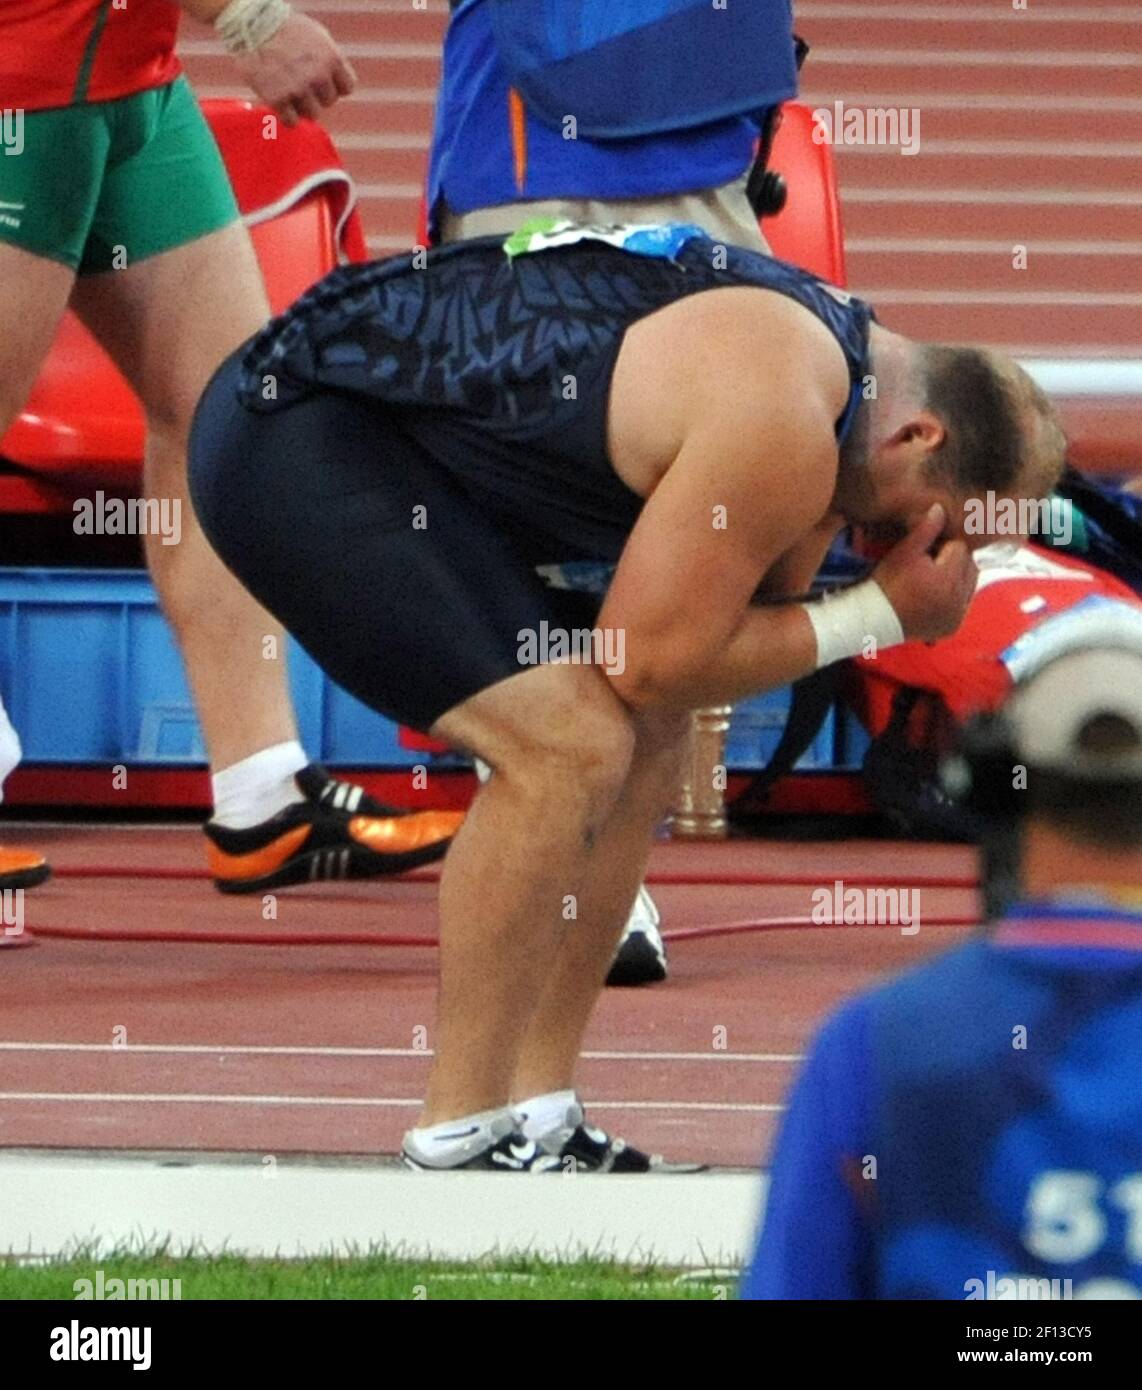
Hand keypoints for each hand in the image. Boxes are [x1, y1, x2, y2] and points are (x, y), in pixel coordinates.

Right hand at [234, 12, 355, 125]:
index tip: (322, 80)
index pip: (346, 88)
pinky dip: (286, 115)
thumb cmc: (284, 28)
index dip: (334, 86)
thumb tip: (336, 79)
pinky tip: (280, 102)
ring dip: (302, 106)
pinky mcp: (278, 99)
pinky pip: (291, 121)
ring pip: (312, 114)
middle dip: (316, 94)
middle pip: (328, 102)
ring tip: (289, 91)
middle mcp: (318, 76)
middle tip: (300, 81)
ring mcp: (298, 89)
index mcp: (332, 58)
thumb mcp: (316, 36)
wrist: (251, 25)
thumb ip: (329, 59)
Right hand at [872, 504, 977, 642]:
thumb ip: (925, 529)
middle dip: (953, 561)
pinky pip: (964, 603)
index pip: (959, 548)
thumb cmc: (886, 583)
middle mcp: (957, 600)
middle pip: (969, 565)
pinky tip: (935, 595)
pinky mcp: (952, 627)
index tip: (924, 553)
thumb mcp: (903, 553)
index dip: (941, 546)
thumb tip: (941, 508)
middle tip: (928, 565)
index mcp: (947, 579)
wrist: (872, 619)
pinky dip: (954, 597)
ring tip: (932, 579)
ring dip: (957, 577)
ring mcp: (956, 615)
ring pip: (970, 583)